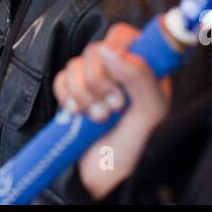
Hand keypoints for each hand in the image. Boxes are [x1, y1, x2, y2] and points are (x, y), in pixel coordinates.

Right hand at [52, 22, 172, 199]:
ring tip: (99, 117)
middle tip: (113, 106)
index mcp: (142, 68)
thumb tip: (111, 51)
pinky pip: (60, 79)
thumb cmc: (137, 145)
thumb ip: (139, 76)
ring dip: (84, 94)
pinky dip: (67, 96)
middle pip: (95, 50)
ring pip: (75, 65)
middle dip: (99, 81)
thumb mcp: (150, 112)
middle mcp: (117, 71)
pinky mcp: (72, 94)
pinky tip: (78, 113)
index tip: (118, 75)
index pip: (123, 36)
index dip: (115, 50)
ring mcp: (93, 82)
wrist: (108, 175)